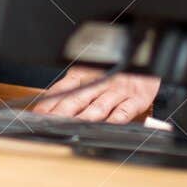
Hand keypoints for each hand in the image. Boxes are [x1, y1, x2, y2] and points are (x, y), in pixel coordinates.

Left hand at [31, 66, 158, 122]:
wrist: (148, 60)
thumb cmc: (118, 71)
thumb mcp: (92, 73)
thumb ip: (73, 87)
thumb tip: (48, 102)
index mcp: (86, 74)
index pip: (62, 88)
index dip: (49, 102)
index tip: (38, 114)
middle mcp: (100, 82)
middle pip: (77, 98)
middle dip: (61, 113)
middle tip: (49, 123)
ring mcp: (118, 91)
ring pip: (98, 106)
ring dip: (84, 118)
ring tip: (72, 126)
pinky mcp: (136, 100)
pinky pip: (124, 111)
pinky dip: (115, 119)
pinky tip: (106, 126)